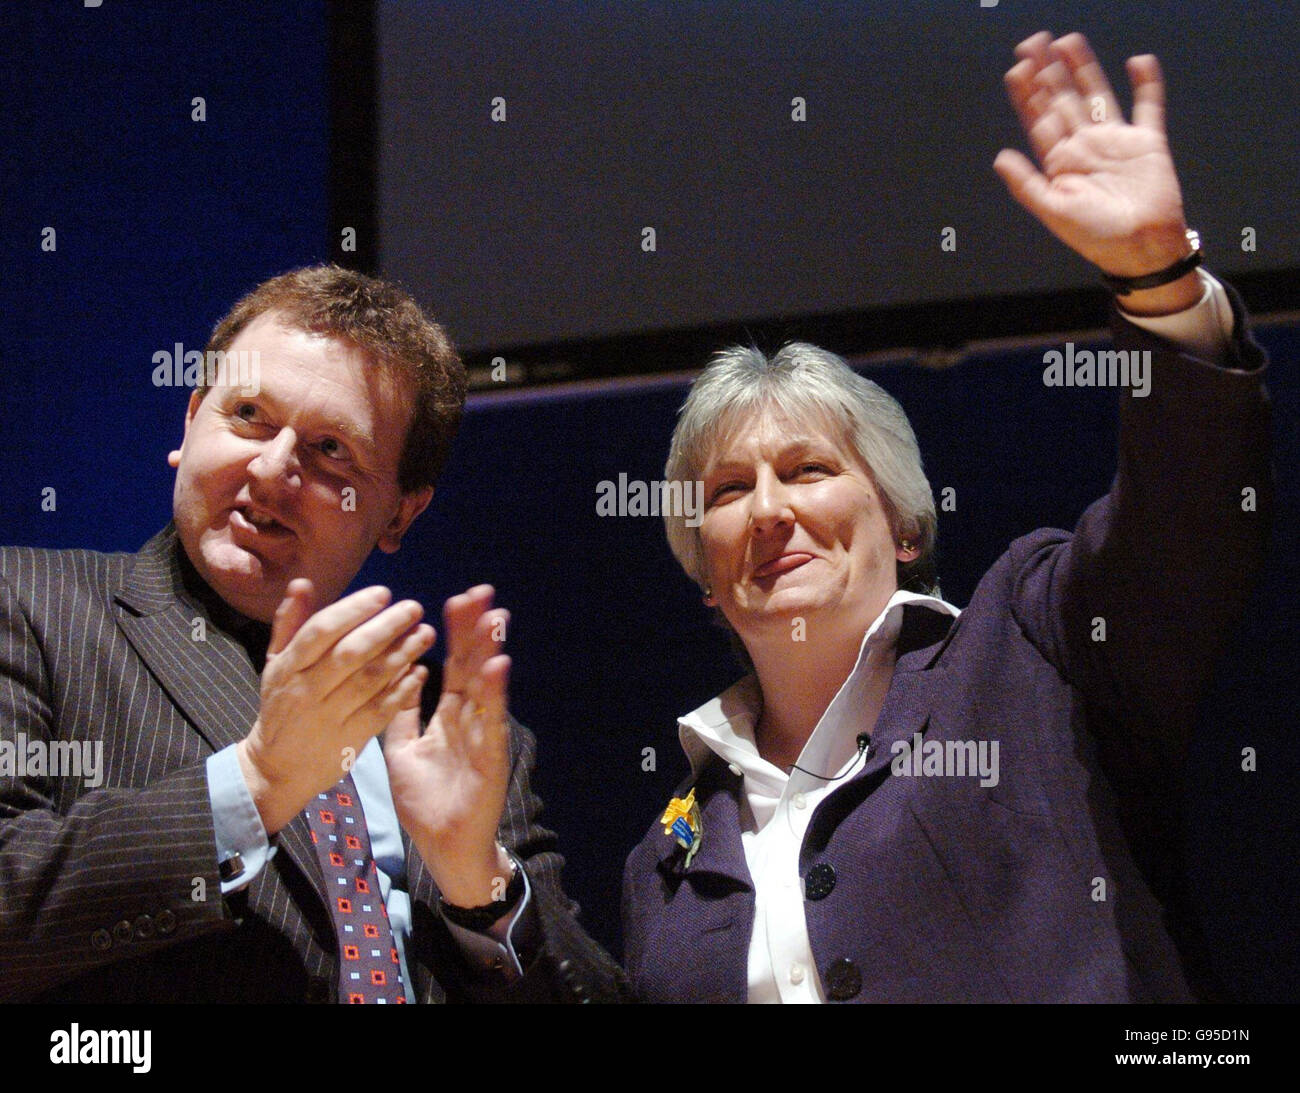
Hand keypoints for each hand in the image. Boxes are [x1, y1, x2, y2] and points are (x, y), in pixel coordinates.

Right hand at [236, 579, 434, 834]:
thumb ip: (290, 624)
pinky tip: (421, 671)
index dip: (353, 609)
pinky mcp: (349, 740)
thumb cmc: (281, 705)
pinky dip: (402, 690)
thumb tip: (302, 583)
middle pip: (350, 653)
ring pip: (369, 681)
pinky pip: (380, 710)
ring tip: (425, 634)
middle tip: (414, 608)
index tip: (383, 593)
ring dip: (402, 654)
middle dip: (386, 627)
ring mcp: (328, 717)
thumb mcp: (276, 664)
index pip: (321, 631)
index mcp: (288, 667)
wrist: (276, 768)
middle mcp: (306, 690)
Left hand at [383, 585, 513, 907]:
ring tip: (495, 618)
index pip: (452, 666)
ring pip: (487, 687)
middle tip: (481, 592)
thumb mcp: (403, 753)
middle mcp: (470, 720)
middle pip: (472, 667)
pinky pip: (491, 721)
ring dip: (491, 652)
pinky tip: (497, 666)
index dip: (454, 634)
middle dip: (477, 630)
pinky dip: (494, 694)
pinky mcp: (490, 759)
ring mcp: (482, 737)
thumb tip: (396, 680)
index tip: (455, 600)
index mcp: (449, 717)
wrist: (444, 849)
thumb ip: (401, 717)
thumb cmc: (427, 804)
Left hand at [994, 30, 1198, 308]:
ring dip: (1083, 69)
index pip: (1038, 120)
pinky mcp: (1147, 141)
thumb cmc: (1096, 236)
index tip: (1016, 69)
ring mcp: (1115, 141)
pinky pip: (1148, 105)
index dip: (1027, 94)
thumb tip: (1000, 157)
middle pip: (1062, 100)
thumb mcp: (1053, 211)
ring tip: (1068, 42)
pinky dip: (1146, 83)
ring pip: (1096, 94)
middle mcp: (1084, 146)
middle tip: (1034, 42)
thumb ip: (1026, 184)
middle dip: (1048, 72)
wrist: (1141, 247)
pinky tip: (1138, 61)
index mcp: (1059, 163)